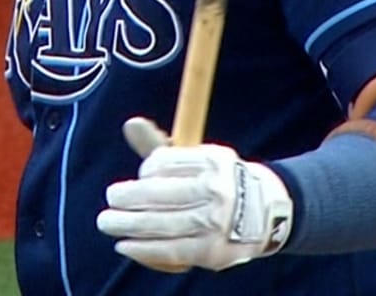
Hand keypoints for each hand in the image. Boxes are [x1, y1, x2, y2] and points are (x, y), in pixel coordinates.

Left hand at [95, 117, 291, 272]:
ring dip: (127, 225)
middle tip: (111, 197)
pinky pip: (170, 251)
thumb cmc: (219, 182)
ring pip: (161, 224)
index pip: (164, 163)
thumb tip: (130, 124)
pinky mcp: (212, 252)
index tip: (140, 176)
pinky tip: (125, 245)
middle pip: (159, 194)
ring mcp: (215, 224)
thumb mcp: (198, 158)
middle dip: (127, 197)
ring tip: (107, 222)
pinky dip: (143, 249)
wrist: (269, 215)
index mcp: (212, 162)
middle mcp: (216, 192)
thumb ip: (161, 146)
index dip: (146, 170)